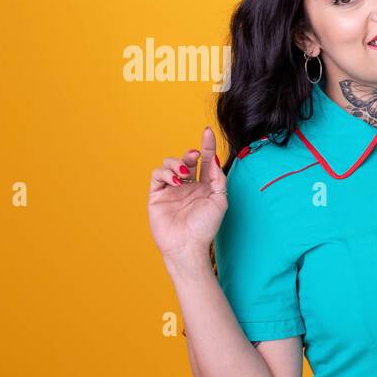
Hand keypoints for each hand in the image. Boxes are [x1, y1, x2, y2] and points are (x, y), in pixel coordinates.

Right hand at [149, 126, 228, 260]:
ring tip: (184, 176)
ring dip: (177, 163)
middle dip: (190, 154)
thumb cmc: (205, 227)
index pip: (205, 161)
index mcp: (205, 186)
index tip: (207, 132)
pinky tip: (175, 181)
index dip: (207, 146)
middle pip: (187, 159)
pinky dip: (165, 172)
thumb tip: (213, 160)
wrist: (187, 245)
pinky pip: (157, 175)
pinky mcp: (157, 194)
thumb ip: (218, 179)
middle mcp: (188, 185)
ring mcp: (172, 189)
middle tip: (195, 156)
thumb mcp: (219, 200)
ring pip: (170, 164)